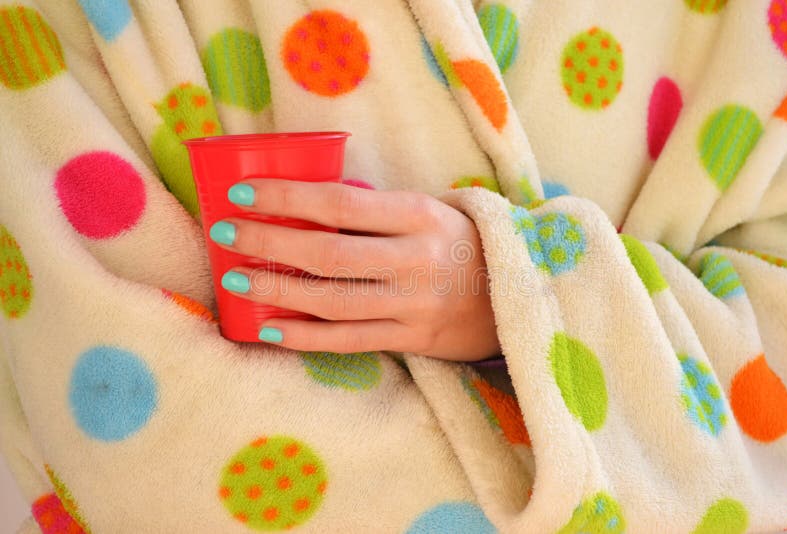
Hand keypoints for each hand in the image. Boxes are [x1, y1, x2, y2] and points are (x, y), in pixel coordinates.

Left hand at [209, 179, 499, 360]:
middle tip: (225, 232)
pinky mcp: (412, 340)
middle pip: (328, 254)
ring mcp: (414, 306)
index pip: (341, 202)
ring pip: (333, 301)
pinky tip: (269, 329)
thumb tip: (303, 206)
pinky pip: (348, 341)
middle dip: (268, 242)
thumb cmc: (460, 242)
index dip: (287, 197)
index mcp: (420, 217)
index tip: (243, 192)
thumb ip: (375, 210)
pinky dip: (304, 336)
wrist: (519, 293)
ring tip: (236, 279)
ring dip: (277, 291)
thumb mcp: (428, 211)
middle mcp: (417, 261)